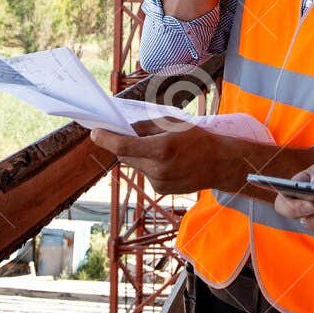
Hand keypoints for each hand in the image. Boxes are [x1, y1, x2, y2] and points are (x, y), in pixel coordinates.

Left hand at [90, 120, 248, 195]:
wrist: (218, 164)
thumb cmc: (197, 138)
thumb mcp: (172, 123)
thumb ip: (145, 127)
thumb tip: (123, 130)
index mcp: (161, 148)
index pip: (123, 147)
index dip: (105, 139)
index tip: (95, 132)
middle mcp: (158, 168)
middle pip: (125, 156)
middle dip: (122, 144)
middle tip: (124, 133)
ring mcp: (158, 182)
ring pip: (134, 165)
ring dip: (137, 155)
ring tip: (157, 148)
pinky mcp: (160, 189)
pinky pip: (145, 173)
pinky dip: (148, 165)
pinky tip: (165, 161)